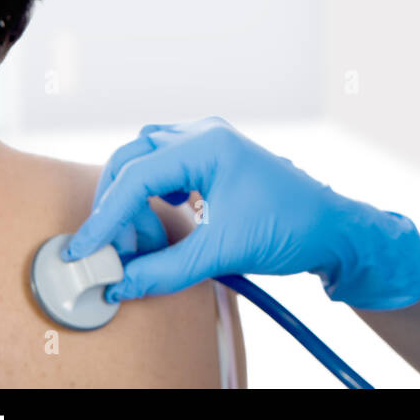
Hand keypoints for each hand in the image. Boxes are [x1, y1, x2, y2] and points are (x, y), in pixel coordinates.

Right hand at [62, 117, 419, 308]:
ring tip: (146, 240)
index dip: (105, 217)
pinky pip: (169, 167)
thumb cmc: (292, 227)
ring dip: (136, 198)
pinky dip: (156, 193)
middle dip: (118, 204)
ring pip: (149, 160)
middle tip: (119, 248)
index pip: (136, 176)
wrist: (334, 230)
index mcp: (208, 145)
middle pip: (134, 158)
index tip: (85, 249)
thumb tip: (121, 284)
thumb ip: (166, 270)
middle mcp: (207, 134)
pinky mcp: (217, 159)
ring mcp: (213, 143)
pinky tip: (169, 218)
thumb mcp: (223, 251)